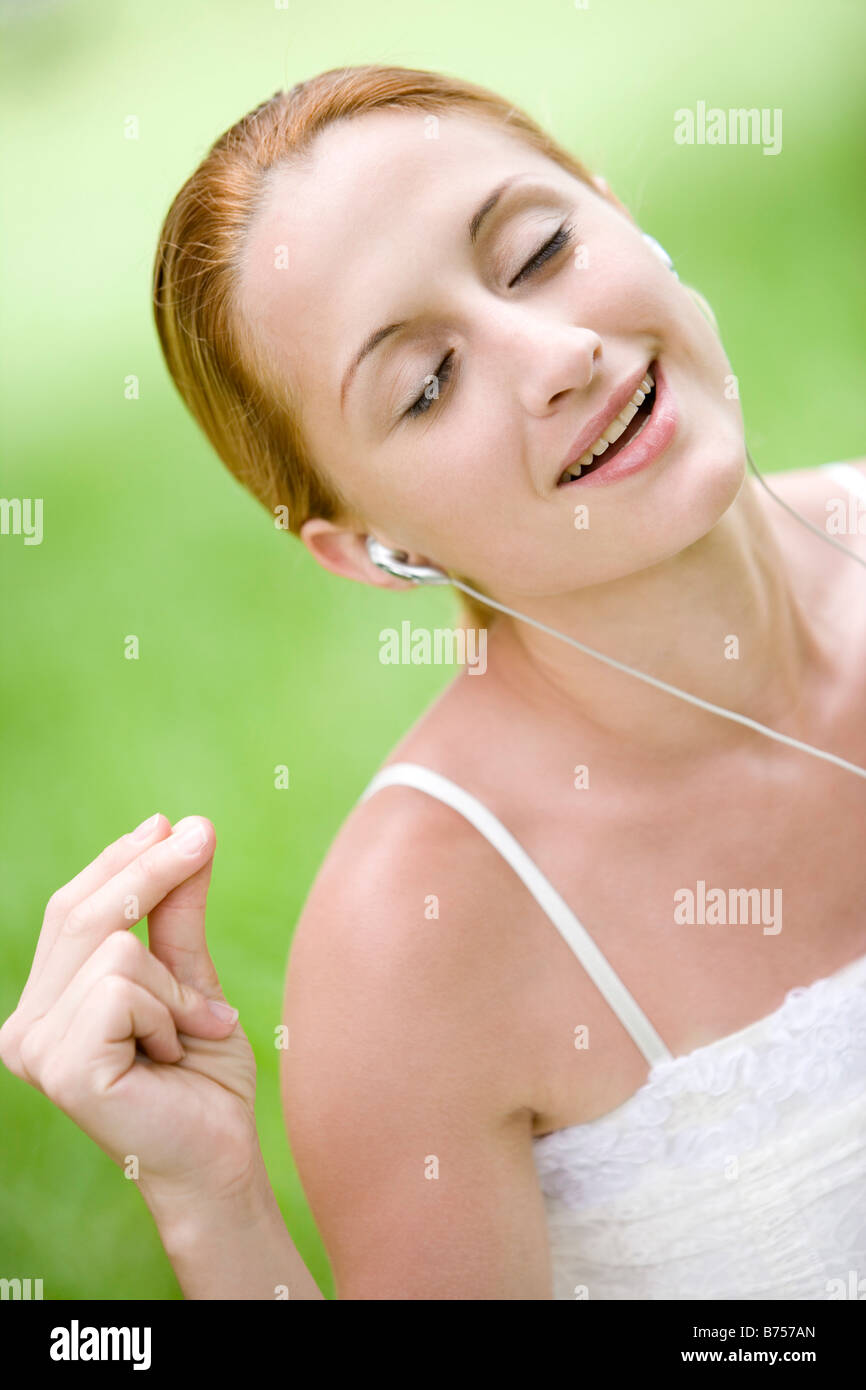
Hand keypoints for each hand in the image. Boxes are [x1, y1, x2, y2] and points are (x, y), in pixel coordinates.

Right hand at [0, 813, 258, 1215]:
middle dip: (153, 869)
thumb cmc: (203, 1077)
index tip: (173, 823)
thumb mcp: (191, 977)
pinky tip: (171, 1054)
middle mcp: (26, 1026)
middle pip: (85, 913)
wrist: (220, 1157)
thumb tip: (183, 828)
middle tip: (203, 837)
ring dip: (175, 987)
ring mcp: (35, 1048)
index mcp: (48, 1005)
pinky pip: (124, 987)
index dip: (121, 860)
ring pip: (116, 947)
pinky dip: (167, 1011)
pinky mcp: (61, 1067)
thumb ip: (176, 912)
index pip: (73, 910)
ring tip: (188, 1033)